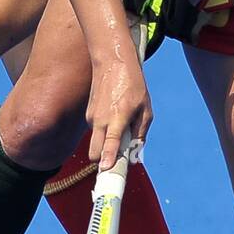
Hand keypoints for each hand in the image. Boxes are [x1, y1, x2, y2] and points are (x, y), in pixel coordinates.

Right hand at [86, 50, 152, 170]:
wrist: (111, 61)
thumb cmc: (132, 83)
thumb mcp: (145, 108)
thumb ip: (141, 132)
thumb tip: (136, 152)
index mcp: (117, 118)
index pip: (109, 146)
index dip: (108, 161)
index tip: (107, 173)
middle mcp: (100, 121)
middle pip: (94, 154)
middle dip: (103, 162)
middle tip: (116, 164)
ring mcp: (92, 118)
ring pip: (95, 143)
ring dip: (106, 145)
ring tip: (121, 129)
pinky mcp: (88, 114)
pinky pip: (96, 132)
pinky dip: (104, 133)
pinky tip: (114, 118)